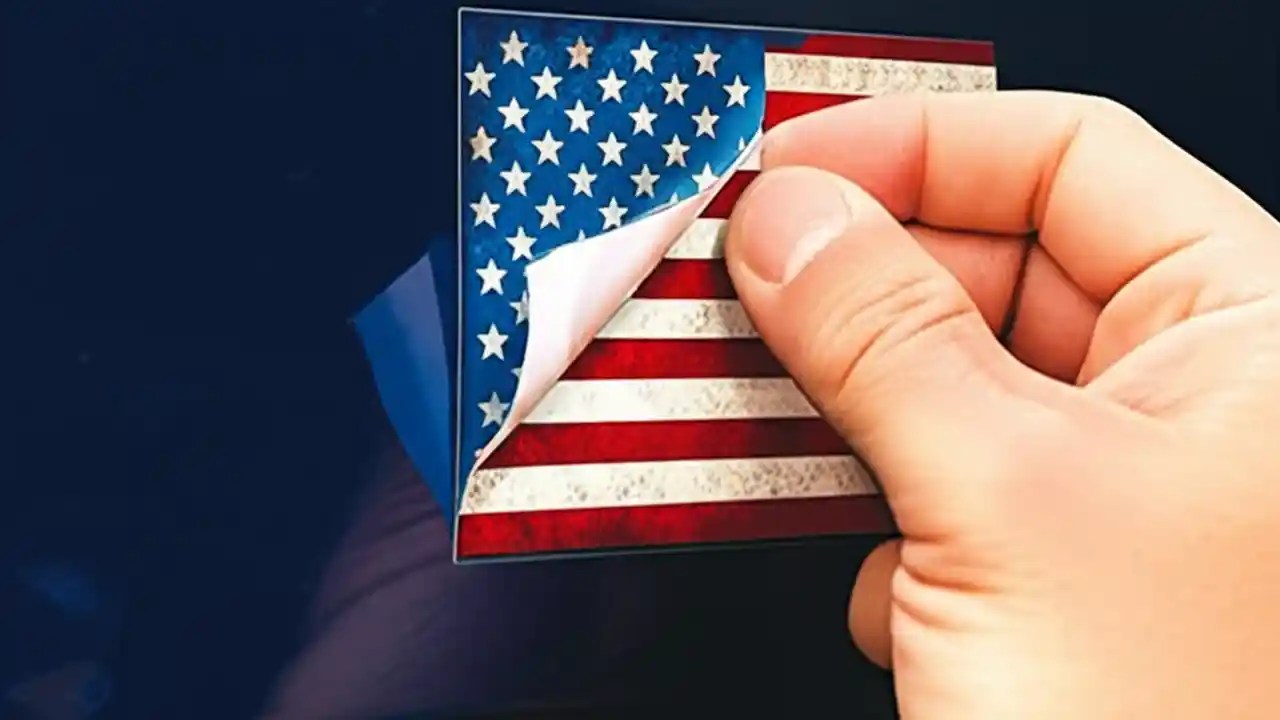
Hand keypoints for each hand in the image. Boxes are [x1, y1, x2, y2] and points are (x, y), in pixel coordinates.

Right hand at [724, 90, 1279, 718]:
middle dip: (857, 283)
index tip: (781, 172)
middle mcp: (1190, 397)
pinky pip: (933, 481)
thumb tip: (788, 219)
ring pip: (946, 381)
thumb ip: (884, 335)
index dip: (916, 147)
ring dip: (847, 409)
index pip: (1067, 159)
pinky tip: (887, 588)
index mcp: (1248, 333)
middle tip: (733, 290)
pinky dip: (877, 513)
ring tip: (769, 433)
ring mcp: (1114, 488)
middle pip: (992, 265)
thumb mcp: (1007, 501)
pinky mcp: (1047, 569)